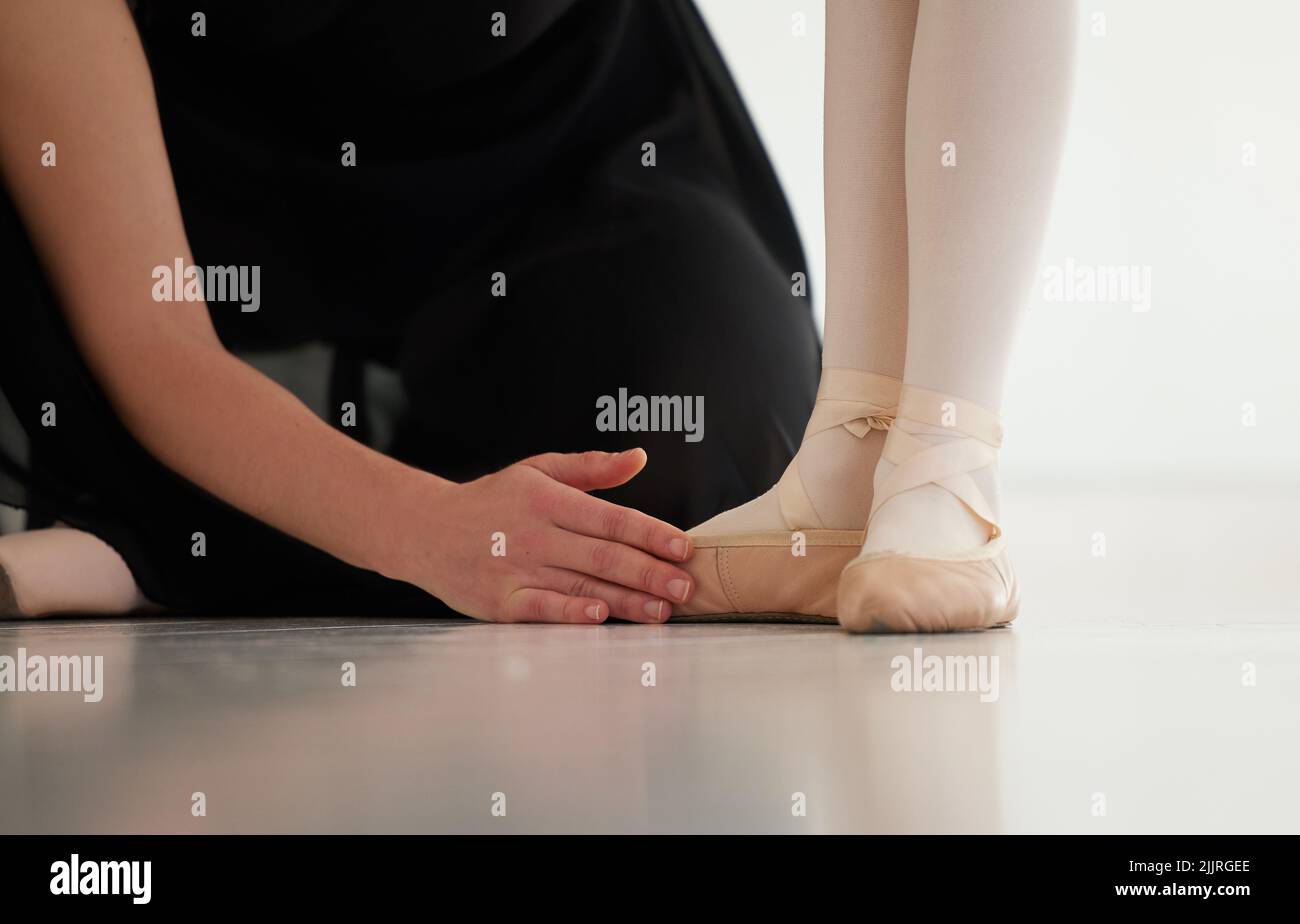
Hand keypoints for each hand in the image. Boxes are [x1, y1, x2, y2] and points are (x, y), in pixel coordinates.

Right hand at [411, 449, 695, 622]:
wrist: (424, 530)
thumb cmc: (491, 500)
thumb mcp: (537, 470)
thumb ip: (591, 468)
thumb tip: (639, 458)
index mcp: (549, 500)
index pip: (612, 518)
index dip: (652, 534)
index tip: (684, 548)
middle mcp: (536, 535)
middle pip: (604, 556)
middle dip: (650, 573)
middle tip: (686, 587)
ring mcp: (518, 570)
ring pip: (583, 586)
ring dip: (627, 601)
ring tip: (663, 611)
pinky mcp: (502, 602)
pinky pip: (544, 608)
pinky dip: (573, 613)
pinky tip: (602, 616)